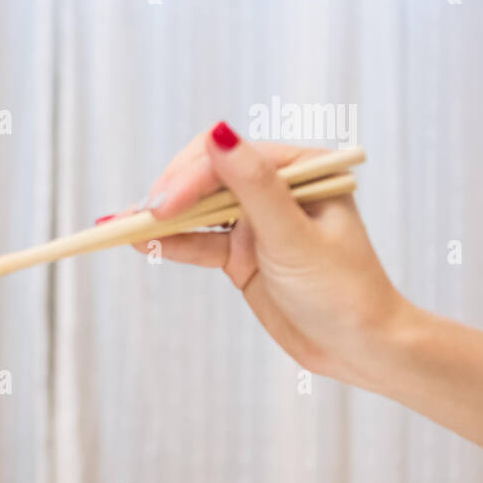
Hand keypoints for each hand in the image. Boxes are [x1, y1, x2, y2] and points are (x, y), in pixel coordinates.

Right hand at [128, 122, 406, 389]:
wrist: (361, 349)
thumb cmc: (344, 292)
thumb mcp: (294, 237)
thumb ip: (254, 186)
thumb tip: (218, 133)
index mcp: (302, 170)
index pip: (231, 158)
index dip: (191, 177)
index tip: (162, 207)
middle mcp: (278, 190)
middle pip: (208, 178)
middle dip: (170, 196)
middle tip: (137, 218)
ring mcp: (258, 223)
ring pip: (198, 211)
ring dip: (163, 220)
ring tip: (120, 227)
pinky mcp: (243, 255)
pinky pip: (200, 243)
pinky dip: (173, 244)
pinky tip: (141, 242)